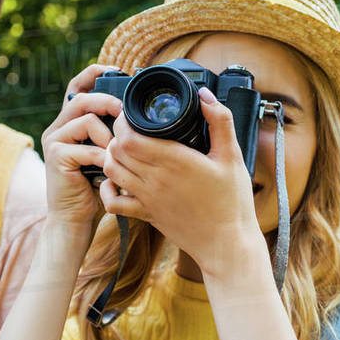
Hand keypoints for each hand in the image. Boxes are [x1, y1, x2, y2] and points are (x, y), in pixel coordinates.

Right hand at [40, 64, 124, 226]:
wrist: (75, 219)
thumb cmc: (96, 189)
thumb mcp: (108, 155)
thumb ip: (114, 134)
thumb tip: (138, 114)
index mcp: (69, 123)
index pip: (77, 87)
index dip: (94, 73)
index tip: (117, 71)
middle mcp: (57, 127)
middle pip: (81, 97)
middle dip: (108, 101)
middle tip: (125, 115)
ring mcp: (53, 140)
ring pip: (86, 118)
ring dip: (108, 135)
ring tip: (115, 154)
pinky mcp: (55, 155)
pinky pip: (86, 146)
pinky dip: (102, 158)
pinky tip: (107, 171)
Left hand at [98, 86, 260, 274]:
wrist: (227, 245)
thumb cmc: (232, 201)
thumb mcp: (232, 156)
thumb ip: (220, 121)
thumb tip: (204, 94)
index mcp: (175, 161)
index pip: (129, 137)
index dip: (123, 122)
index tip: (130, 114)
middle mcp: (155, 179)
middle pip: (116, 151)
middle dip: (116, 135)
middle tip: (127, 129)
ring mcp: (147, 199)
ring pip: (111, 172)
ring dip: (110, 157)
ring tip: (123, 149)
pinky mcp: (145, 215)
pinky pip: (113, 202)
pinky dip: (107, 190)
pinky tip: (116, 181)